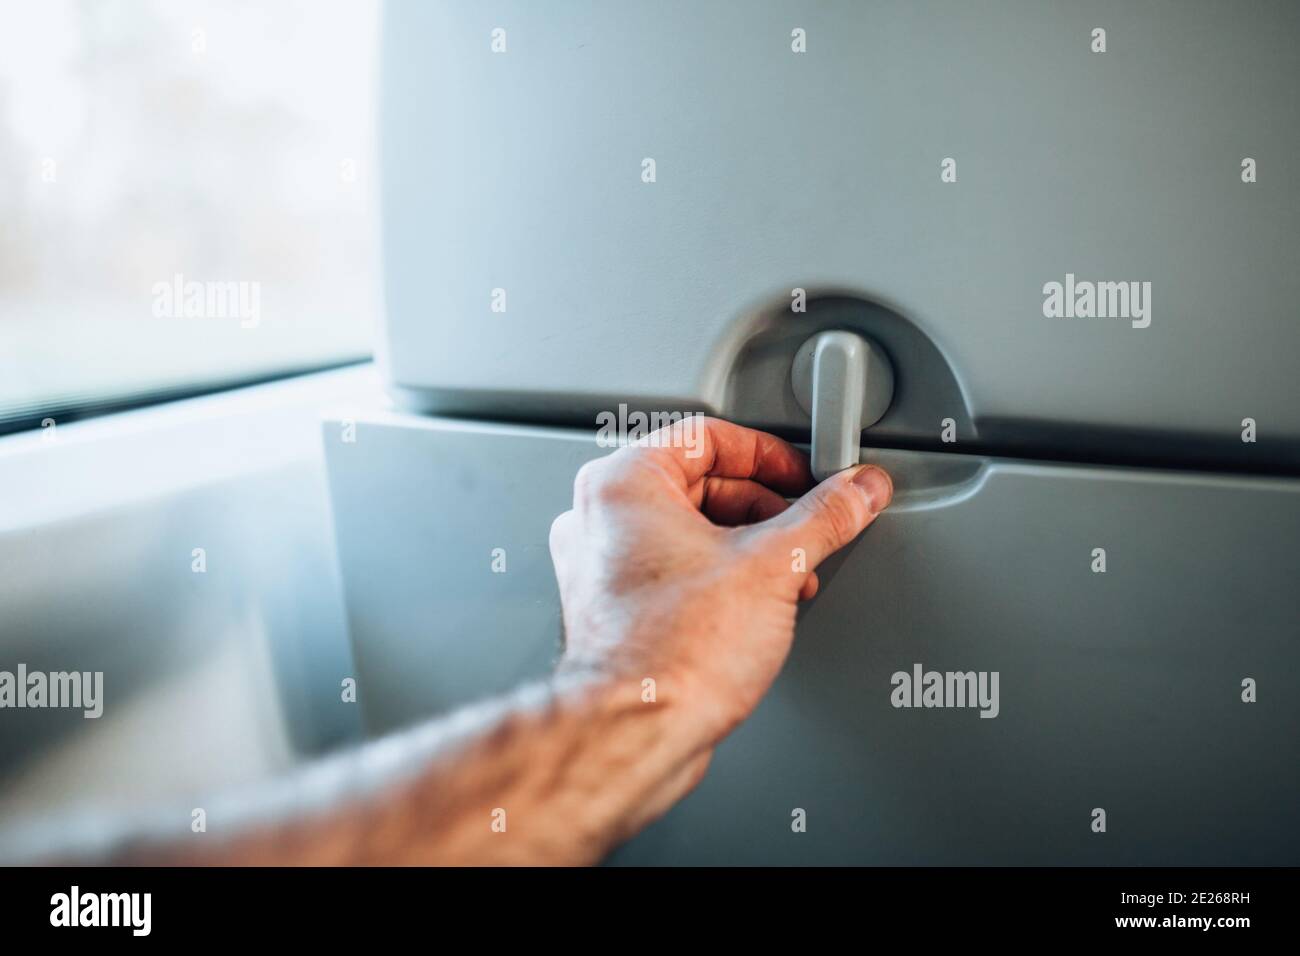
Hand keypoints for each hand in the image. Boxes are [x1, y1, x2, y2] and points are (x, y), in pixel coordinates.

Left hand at [549, 416, 892, 744]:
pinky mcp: (614, 609)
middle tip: (809, 530)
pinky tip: (758, 608)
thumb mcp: (776, 566)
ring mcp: (601, 565)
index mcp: (623, 482)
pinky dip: (720, 576)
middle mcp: (599, 517)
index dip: (772, 454)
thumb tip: (859, 489)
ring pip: (690, 529)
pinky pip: (674, 569)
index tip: (809, 478)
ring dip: (749, 547)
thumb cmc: (671, 652)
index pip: (709, 434)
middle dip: (767, 509)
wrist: (635, 733)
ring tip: (790, 578)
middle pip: (701, 482)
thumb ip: (826, 516)